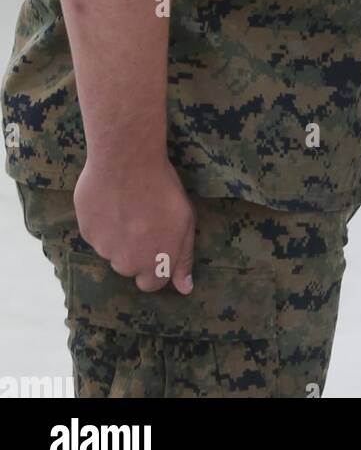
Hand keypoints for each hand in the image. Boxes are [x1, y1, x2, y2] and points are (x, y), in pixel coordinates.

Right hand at [74, 154, 196, 293]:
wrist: (126, 160)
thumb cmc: (162, 189)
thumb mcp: (185, 221)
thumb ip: (183, 258)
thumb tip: (185, 289)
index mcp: (154, 263)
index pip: (152, 283)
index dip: (156, 264)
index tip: (157, 242)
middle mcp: (127, 263)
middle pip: (130, 267)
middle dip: (136, 250)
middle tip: (143, 219)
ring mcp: (104, 249)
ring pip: (112, 251)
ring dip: (118, 236)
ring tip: (127, 206)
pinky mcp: (86, 233)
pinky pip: (96, 234)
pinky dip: (102, 223)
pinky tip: (111, 200)